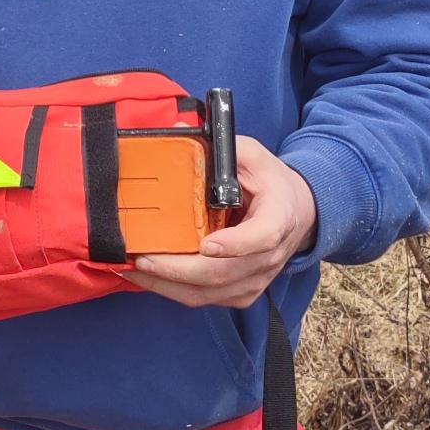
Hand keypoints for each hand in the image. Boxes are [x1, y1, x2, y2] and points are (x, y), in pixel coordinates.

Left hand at [125, 136, 316, 308]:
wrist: (296, 213)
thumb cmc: (270, 183)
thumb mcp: (254, 155)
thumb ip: (223, 146)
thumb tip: (180, 129)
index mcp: (278, 218)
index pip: (261, 238)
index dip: (235, 245)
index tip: (208, 245)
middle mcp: (269, 256)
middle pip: (223, 273)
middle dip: (178, 270)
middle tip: (143, 259)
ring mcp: (254, 279)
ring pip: (208, 293)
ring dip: (167, 285)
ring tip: (133, 270)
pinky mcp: (240, 292)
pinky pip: (203, 299)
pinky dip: (172, 291)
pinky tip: (147, 277)